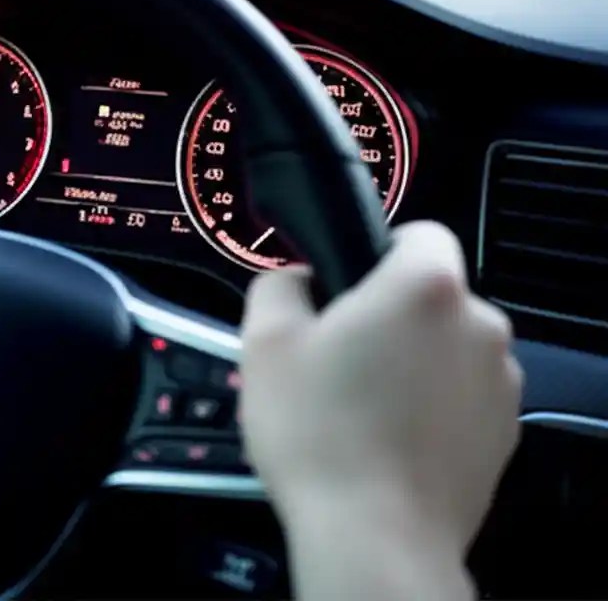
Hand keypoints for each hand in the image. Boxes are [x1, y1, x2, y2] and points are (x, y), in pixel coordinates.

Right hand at [239, 222, 520, 578]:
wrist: (373, 536)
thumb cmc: (317, 433)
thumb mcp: (263, 342)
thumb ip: (278, 285)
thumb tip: (298, 280)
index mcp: (424, 286)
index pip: (417, 232)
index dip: (375, 253)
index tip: (344, 292)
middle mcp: (478, 324)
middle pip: (430, 297)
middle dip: (389, 317)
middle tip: (334, 359)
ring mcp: (500, 382)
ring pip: (446, 349)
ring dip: (412, 364)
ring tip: (359, 409)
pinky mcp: (504, 431)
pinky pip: (461, 398)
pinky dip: (430, 408)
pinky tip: (387, 440)